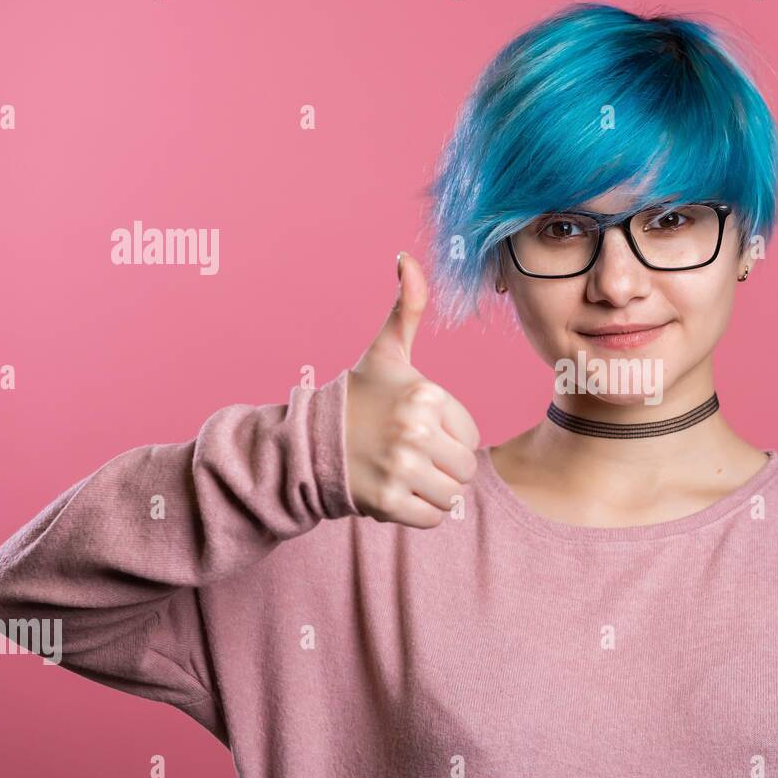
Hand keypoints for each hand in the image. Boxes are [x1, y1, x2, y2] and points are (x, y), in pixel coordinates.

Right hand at [345, 251, 479, 526]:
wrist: (307, 445)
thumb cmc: (357, 399)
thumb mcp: (385, 353)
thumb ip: (407, 308)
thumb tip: (406, 258)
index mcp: (424, 394)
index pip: (470, 435)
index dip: (447, 437)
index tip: (415, 429)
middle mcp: (414, 430)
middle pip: (465, 469)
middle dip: (442, 467)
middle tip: (409, 456)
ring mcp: (401, 469)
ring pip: (452, 496)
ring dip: (431, 492)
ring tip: (402, 474)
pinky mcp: (389, 504)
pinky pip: (432, 519)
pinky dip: (418, 514)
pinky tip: (394, 493)